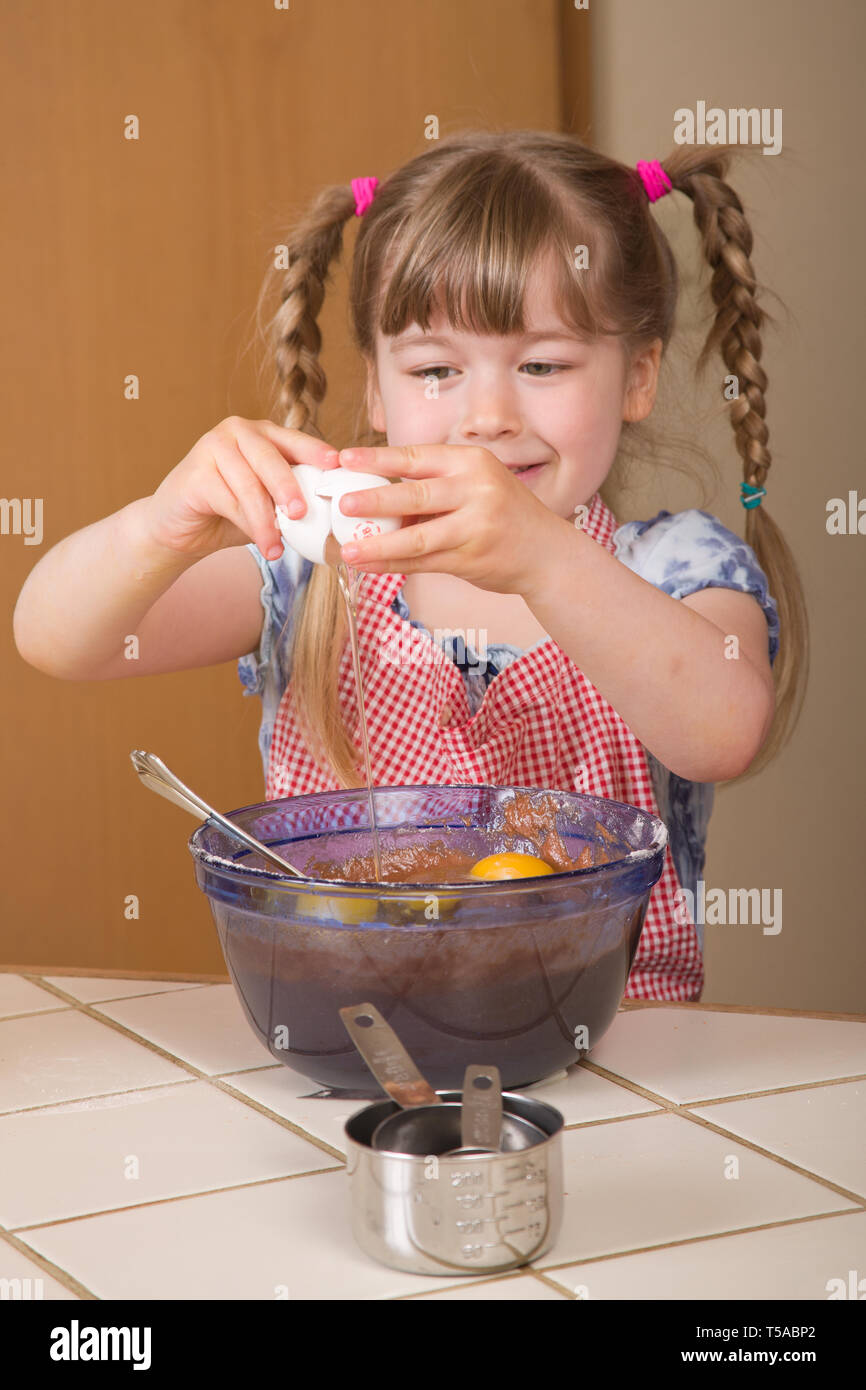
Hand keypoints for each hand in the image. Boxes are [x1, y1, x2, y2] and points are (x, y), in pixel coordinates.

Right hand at [144, 416, 340, 561]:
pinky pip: (229, 500)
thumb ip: (291, 499)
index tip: (336, 465)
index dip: (315, 451)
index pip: (293, 440)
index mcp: (262, 434)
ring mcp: (212, 447)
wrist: (181, 530)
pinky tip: (261, 544)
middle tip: (301, 513)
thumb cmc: (230, 513)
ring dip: (266, 521)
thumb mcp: (269, 504)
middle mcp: (237, 432)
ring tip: (277, 549)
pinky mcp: (195, 473)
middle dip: (288, 487)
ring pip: (249, 485)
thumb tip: (330, 514)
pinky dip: (248, 525)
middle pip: (270, 458)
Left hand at [333, 444, 558, 595]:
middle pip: (415, 495)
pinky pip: (422, 562)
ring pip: (416, 537)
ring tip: (347, 548)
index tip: (345, 458)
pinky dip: (391, 564)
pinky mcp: (471, 558)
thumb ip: (434, 487)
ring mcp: (475, 526)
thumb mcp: (476, 485)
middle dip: (375, 501)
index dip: (378, 458)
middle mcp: (476, 490)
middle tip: (343, 504)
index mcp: (471, 462)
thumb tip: (375, 491)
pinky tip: (368, 565)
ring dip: (378, 544)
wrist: (546, 554)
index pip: (417, 457)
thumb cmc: (503, 514)